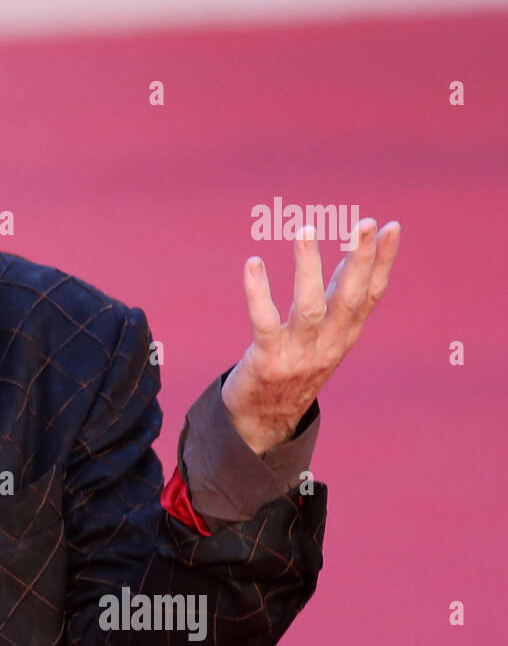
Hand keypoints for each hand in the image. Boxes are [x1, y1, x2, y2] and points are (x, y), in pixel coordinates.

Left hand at [221, 218, 400, 454]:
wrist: (262, 423)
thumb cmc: (291, 370)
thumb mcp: (321, 338)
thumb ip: (334, 302)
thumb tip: (351, 259)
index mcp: (343, 337)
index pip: (370, 295)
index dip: (382, 262)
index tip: (392, 227)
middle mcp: (327, 346)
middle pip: (349, 299)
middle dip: (360, 260)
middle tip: (367, 223)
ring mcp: (298, 355)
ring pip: (309, 307)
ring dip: (308, 267)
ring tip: (305, 229)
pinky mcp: (267, 362)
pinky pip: (264, 323)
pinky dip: (258, 293)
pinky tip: (252, 264)